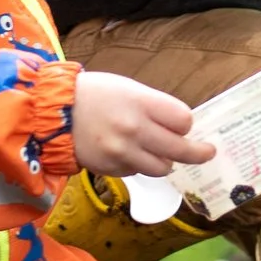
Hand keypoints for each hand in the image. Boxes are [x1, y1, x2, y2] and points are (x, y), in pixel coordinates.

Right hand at [72, 71, 213, 177]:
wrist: (53, 113)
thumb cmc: (94, 94)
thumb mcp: (128, 88)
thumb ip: (154, 107)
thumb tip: (180, 126)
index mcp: (141, 103)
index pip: (184, 120)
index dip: (186, 123)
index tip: (183, 124)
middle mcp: (134, 129)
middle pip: (180, 149)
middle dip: (198, 152)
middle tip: (207, 152)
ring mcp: (122, 152)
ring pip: (162, 167)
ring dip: (165, 161)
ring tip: (159, 151)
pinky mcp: (110, 169)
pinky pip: (137, 171)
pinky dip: (139, 164)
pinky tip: (128, 151)